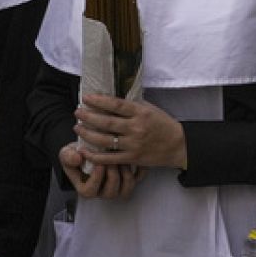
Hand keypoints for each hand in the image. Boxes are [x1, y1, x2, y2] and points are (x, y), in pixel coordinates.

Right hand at [58, 143, 143, 199]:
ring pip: (127, 188)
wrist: (93, 147)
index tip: (99, 163)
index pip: (90, 191)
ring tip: (121, 157)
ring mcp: (118, 188)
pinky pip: (138, 179)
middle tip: (111, 158)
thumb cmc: (80, 153)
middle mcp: (103, 191)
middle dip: (112, 174)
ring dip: (125, 172)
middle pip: (111, 192)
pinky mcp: (130, 180)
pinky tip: (132, 157)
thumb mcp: (68, 152)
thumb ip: (68, 156)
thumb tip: (77, 158)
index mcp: (86, 188)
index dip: (96, 178)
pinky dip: (138, 169)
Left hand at [74, 93, 188, 169]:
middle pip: (106, 122)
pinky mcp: (132, 158)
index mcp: (141, 112)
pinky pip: (109, 158)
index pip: (116, 104)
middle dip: (88, 117)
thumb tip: (110, 99)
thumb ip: (132, 105)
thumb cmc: (163, 124)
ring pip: (105, 140)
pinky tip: (84, 150)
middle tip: (77, 112)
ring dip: (88, 134)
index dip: (99, 101)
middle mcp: (136, 128)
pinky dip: (95, 156)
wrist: (178, 145)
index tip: (86, 97)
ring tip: (77, 128)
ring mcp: (133, 144)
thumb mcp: (150, 109)